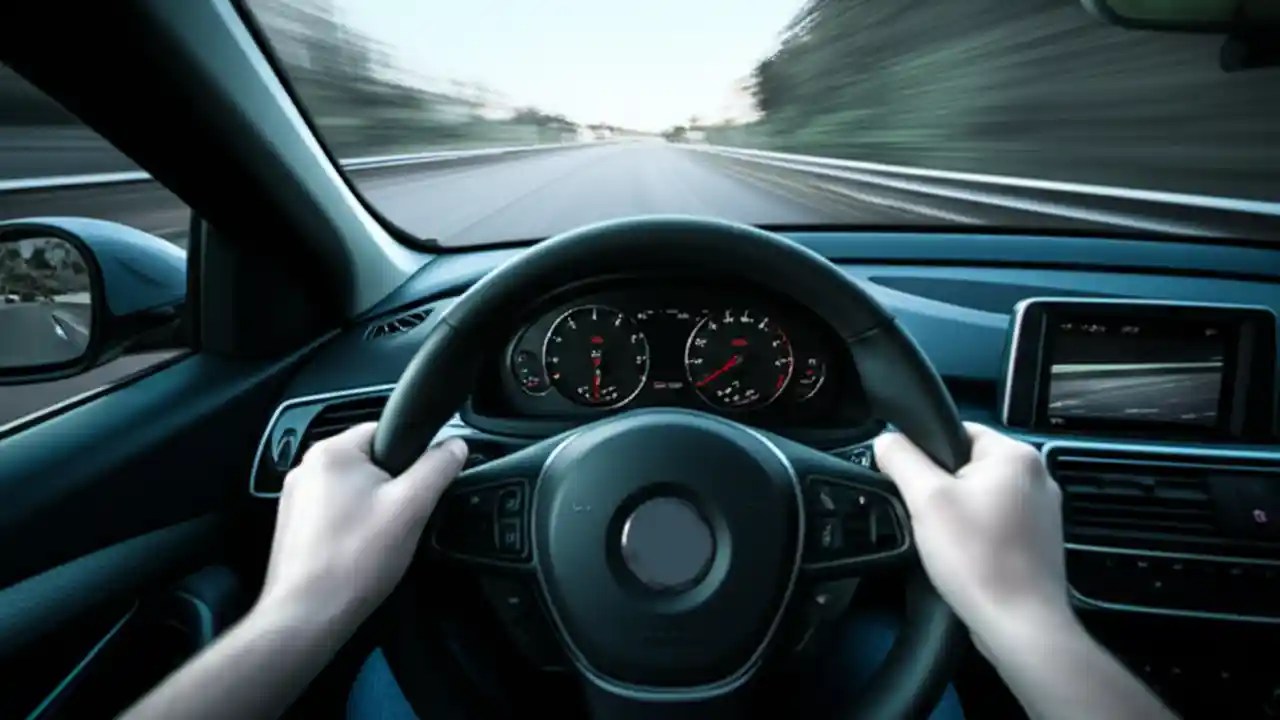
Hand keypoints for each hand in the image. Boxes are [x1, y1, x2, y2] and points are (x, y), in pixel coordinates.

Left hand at [258, 423, 466, 629]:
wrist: (308, 616)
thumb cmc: (356, 560)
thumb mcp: (411, 507)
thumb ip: (438, 468)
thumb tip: (456, 446)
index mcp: (331, 452)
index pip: (385, 431)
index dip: (412, 457)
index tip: (420, 489)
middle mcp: (306, 468)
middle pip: (369, 463)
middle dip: (391, 488)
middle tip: (402, 520)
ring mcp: (295, 499)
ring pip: (353, 491)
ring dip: (372, 509)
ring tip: (379, 540)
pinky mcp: (293, 526)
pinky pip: (335, 513)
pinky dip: (352, 527)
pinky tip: (359, 552)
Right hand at [874, 423, 1069, 639]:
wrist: (1019, 624)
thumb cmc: (977, 558)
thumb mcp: (925, 500)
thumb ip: (901, 459)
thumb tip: (886, 440)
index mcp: (1016, 454)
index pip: (958, 430)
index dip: (926, 454)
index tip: (914, 485)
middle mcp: (1038, 476)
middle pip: (968, 466)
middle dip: (943, 489)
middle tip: (928, 518)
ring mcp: (1044, 511)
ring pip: (981, 497)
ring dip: (960, 514)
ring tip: (948, 542)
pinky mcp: (1039, 541)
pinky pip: (996, 523)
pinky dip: (978, 535)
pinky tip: (968, 556)